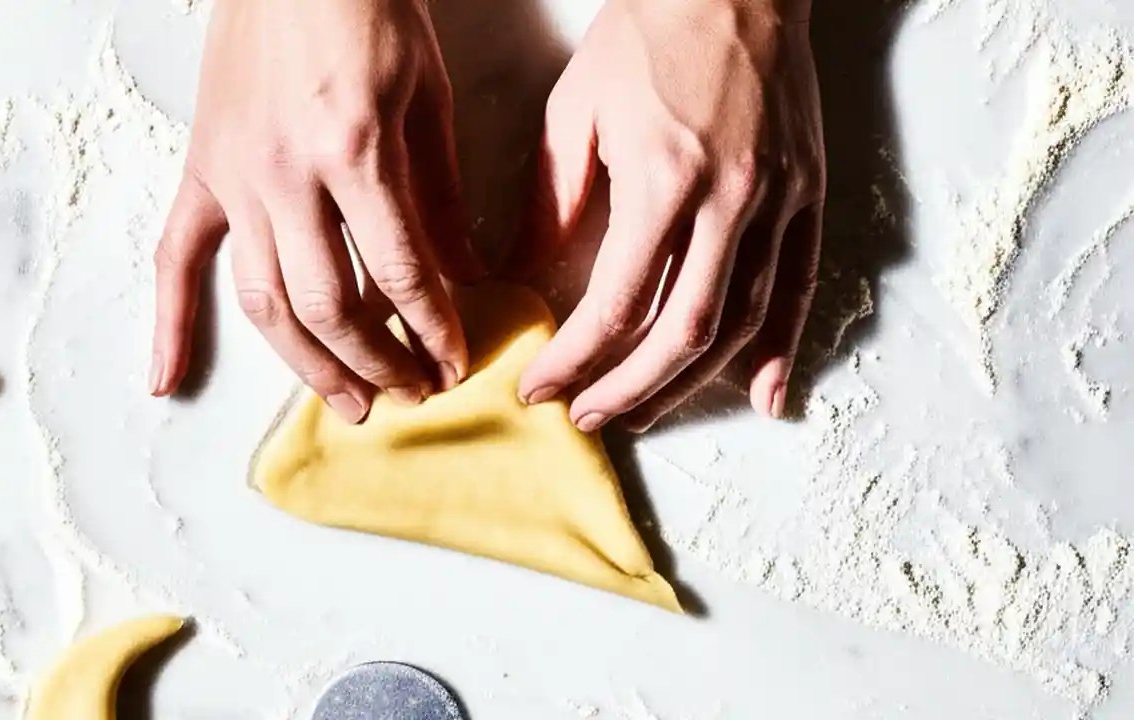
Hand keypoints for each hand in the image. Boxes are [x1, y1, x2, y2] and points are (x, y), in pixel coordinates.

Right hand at [150, 0, 482, 421]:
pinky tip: (166, 379)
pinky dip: (168, 321)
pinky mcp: (202, 170)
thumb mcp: (427, 97)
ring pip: (264, 301)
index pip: (402, 272)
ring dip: (309, 365)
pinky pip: (177, 256)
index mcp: (354, 152)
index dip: (434, 328)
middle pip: (329, 305)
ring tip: (351, 403)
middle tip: (414, 392)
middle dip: (379, 362)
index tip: (456, 360)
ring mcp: (235, 177)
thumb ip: (441, 195)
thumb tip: (465, 273)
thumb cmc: (368, 11)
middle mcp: (287, 176)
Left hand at [515, 0, 824, 430]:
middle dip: (628, 390)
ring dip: (689, 385)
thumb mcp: (575, 111)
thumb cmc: (646, 34)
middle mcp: (732, 201)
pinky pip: (799, 290)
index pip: (616, 303)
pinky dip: (781, 350)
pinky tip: (761, 397)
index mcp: (665, 178)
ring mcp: (780, 201)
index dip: (574, 359)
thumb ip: (551, 204)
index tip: (538, 387)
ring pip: (741, 324)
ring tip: (642, 412)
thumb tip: (518, 280)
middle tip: (586, 417)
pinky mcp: (809, 195)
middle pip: (682, 333)